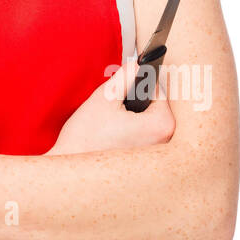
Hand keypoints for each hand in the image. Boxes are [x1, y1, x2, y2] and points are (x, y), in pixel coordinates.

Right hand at [45, 54, 175, 155]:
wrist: (71, 174)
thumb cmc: (86, 139)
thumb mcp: (105, 98)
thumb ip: (125, 77)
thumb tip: (138, 64)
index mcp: (162, 125)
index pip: (159, 91)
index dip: (137, 86)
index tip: (123, 90)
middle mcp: (168, 145)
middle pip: (157, 109)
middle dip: (137, 103)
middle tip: (115, 112)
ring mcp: (159, 158)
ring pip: (150, 124)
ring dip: (134, 119)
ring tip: (112, 126)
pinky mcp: (149, 168)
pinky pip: (146, 140)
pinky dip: (132, 135)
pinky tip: (114, 140)